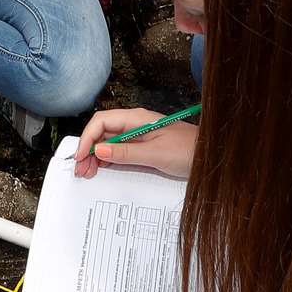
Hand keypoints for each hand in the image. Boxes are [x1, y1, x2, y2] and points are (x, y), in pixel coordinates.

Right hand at [76, 109, 198, 180]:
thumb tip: (98, 150)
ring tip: (88, 172)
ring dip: (95, 155)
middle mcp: (135, 124)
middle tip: (81, 170)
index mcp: (136, 119)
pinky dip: (108, 158)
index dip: (87, 138)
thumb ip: (126, 152)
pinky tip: (103, 168)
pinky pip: (119, 150)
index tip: (81, 157)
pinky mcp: (144, 146)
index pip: (102, 121)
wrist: (211, 157)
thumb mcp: (155, 154)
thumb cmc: (189, 151)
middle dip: (88, 148)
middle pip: (102, 131)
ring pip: (108, 141)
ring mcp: (139, 135)